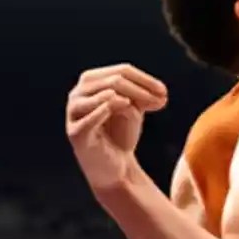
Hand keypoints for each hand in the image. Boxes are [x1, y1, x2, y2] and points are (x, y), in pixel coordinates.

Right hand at [65, 63, 168, 189]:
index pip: (121, 71)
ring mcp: (74, 112)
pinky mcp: (76, 132)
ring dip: (130, 97)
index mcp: (91, 82)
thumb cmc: (121, 134)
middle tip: (160, 100)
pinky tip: (124, 105)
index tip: (164, 92)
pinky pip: (92, 116)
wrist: (113, 167)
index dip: (145, 80)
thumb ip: (141, 96)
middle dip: (140, 89)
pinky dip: (108, 108)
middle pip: (113, 80)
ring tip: (144, 107)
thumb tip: (159, 94)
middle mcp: (78, 93)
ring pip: (104, 93)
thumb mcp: (134, 109)